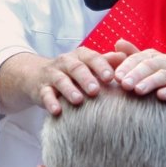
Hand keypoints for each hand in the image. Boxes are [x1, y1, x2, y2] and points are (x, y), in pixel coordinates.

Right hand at [0, 48, 121, 115]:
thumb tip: (128, 55)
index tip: (111, 77)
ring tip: (78, 100)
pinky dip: (50, 102)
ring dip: (69, 89)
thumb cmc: (73, 72)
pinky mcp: (41, 89)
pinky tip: (57, 111)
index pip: (92, 58)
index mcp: (81, 55)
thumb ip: (108, 61)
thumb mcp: (89, 64)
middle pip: (76, 68)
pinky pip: (45, 95)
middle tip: (96, 90)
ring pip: (60, 80)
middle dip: (86, 78)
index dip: (101, 66)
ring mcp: (52, 75)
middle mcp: (66, 62)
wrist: (37, 75)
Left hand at [112, 39, 165, 108]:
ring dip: (150, 82)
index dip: (126, 67)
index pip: (138, 58)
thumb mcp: (152, 64)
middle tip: (123, 84)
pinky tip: (161, 96)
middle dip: (135, 74)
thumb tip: (117, 42)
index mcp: (154, 57)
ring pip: (163, 76)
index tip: (115, 77)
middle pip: (149, 66)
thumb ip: (134, 55)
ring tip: (138, 90)